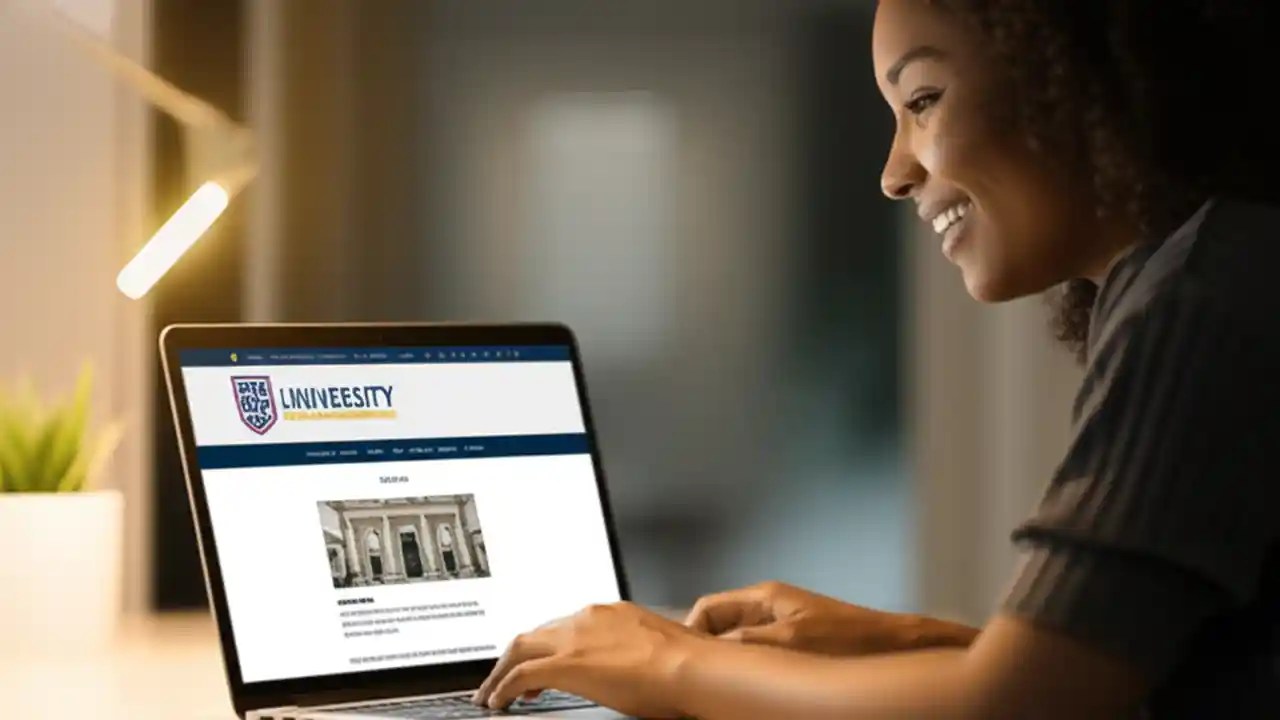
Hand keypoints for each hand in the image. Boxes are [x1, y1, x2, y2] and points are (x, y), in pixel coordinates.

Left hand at [472, 601, 705, 716]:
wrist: (689, 666)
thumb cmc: (686, 664)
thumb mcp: (655, 651)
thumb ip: (635, 655)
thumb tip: (637, 670)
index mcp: (610, 615)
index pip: (566, 627)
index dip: (549, 645)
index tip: (541, 661)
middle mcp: (588, 618)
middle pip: (537, 633)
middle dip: (518, 654)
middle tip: (506, 676)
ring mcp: (575, 638)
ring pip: (522, 647)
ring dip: (504, 669)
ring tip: (494, 691)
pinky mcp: (566, 663)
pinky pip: (522, 673)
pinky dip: (504, 686)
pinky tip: (499, 700)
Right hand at [685, 581, 977, 655]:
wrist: (895, 646)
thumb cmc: (852, 638)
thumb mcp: (790, 641)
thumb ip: (746, 642)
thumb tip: (711, 650)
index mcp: (764, 598)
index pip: (706, 608)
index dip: (689, 632)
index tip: (683, 659)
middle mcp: (769, 608)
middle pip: (718, 627)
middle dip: (707, 650)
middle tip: (699, 677)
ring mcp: (782, 626)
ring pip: (737, 644)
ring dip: (730, 662)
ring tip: (726, 683)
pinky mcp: (795, 644)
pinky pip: (757, 656)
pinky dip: (749, 670)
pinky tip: (754, 687)